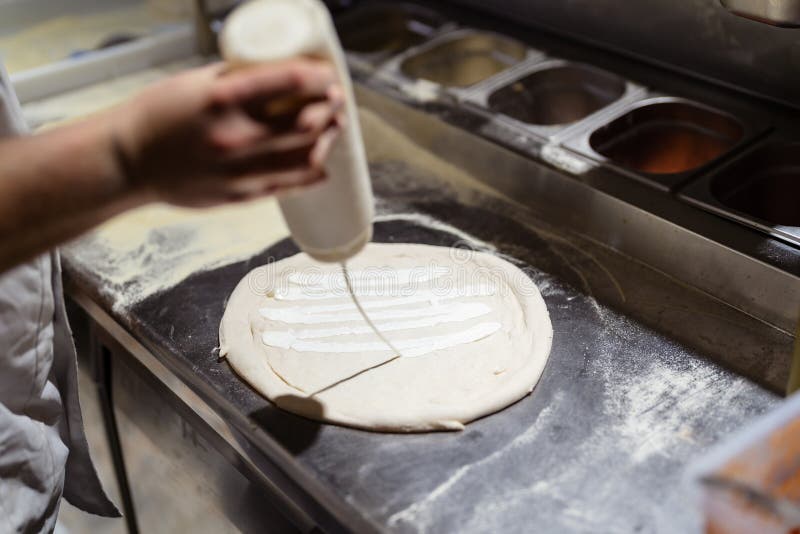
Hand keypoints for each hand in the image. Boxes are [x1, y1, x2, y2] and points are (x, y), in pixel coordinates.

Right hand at [112, 59, 341, 206]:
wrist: (127, 163)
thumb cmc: (157, 116)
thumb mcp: (195, 82)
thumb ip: (238, 79)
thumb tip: (278, 72)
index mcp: (224, 99)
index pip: (293, 82)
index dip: (321, 77)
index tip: (328, 75)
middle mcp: (237, 136)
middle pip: (307, 121)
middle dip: (330, 108)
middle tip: (337, 101)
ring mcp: (241, 170)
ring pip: (306, 156)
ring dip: (327, 140)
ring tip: (333, 129)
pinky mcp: (241, 195)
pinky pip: (290, 185)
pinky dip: (313, 172)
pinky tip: (322, 164)